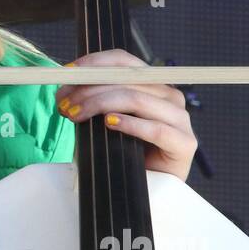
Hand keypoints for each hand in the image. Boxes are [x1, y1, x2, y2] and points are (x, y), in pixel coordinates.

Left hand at [55, 49, 196, 181]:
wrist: (149, 188)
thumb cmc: (124, 152)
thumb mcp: (102, 119)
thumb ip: (90, 101)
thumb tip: (64, 88)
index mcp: (151, 83)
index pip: (123, 61)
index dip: (94, 63)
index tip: (68, 72)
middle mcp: (168, 95)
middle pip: (125, 79)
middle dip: (88, 89)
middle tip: (64, 103)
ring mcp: (180, 118)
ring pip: (136, 99)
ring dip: (100, 104)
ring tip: (76, 115)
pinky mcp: (184, 143)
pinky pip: (156, 129)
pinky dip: (130, 124)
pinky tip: (109, 124)